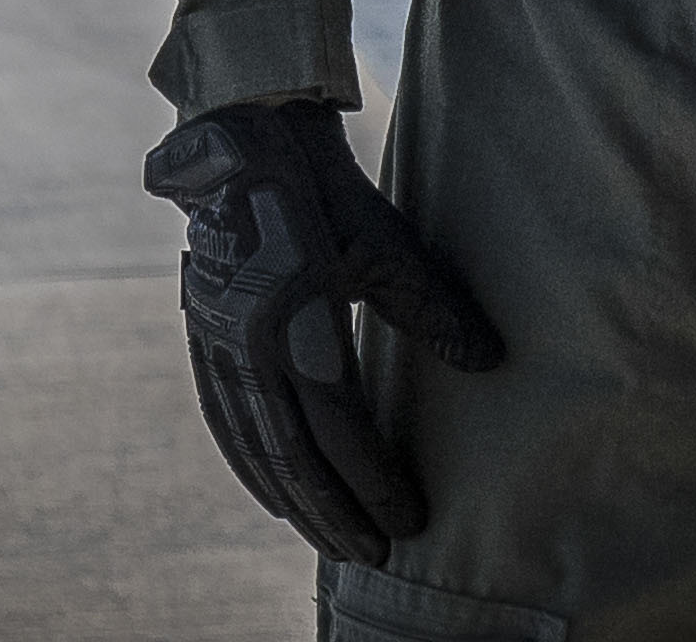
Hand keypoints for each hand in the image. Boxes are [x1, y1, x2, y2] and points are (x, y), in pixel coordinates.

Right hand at [141, 99, 504, 563]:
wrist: (242, 141)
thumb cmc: (324, 191)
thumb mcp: (385, 242)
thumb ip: (434, 309)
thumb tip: (491, 364)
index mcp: (297, 319)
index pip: (339, 426)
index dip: (373, 480)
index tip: (408, 520)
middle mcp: (249, 342)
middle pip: (290, 453)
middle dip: (331, 511)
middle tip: (368, 554)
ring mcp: (218, 342)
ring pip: (251, 443)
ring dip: (288, 498)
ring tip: (323, 537)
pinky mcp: (204, 336)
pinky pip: (224, 417)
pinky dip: (248, 462)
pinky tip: (270, 490)